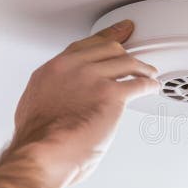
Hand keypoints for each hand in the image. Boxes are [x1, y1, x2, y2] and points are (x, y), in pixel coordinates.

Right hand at [12, 20, 159, 186]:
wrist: (42, 154)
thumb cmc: (37, 141)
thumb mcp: (35, 105)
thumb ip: (53, 93)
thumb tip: (63, 98)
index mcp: (53, 71)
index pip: (85, 46)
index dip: (106, 37)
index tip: (119, 32)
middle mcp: (73, 69)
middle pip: (109, 49)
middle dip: (127, 53)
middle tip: (138, 59)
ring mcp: (93, 79)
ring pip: (127, 62)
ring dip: (142, 68)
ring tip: (149, 74)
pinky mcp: (111, 94)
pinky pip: (139, 84)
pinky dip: (150, 85)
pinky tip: (152, 88)